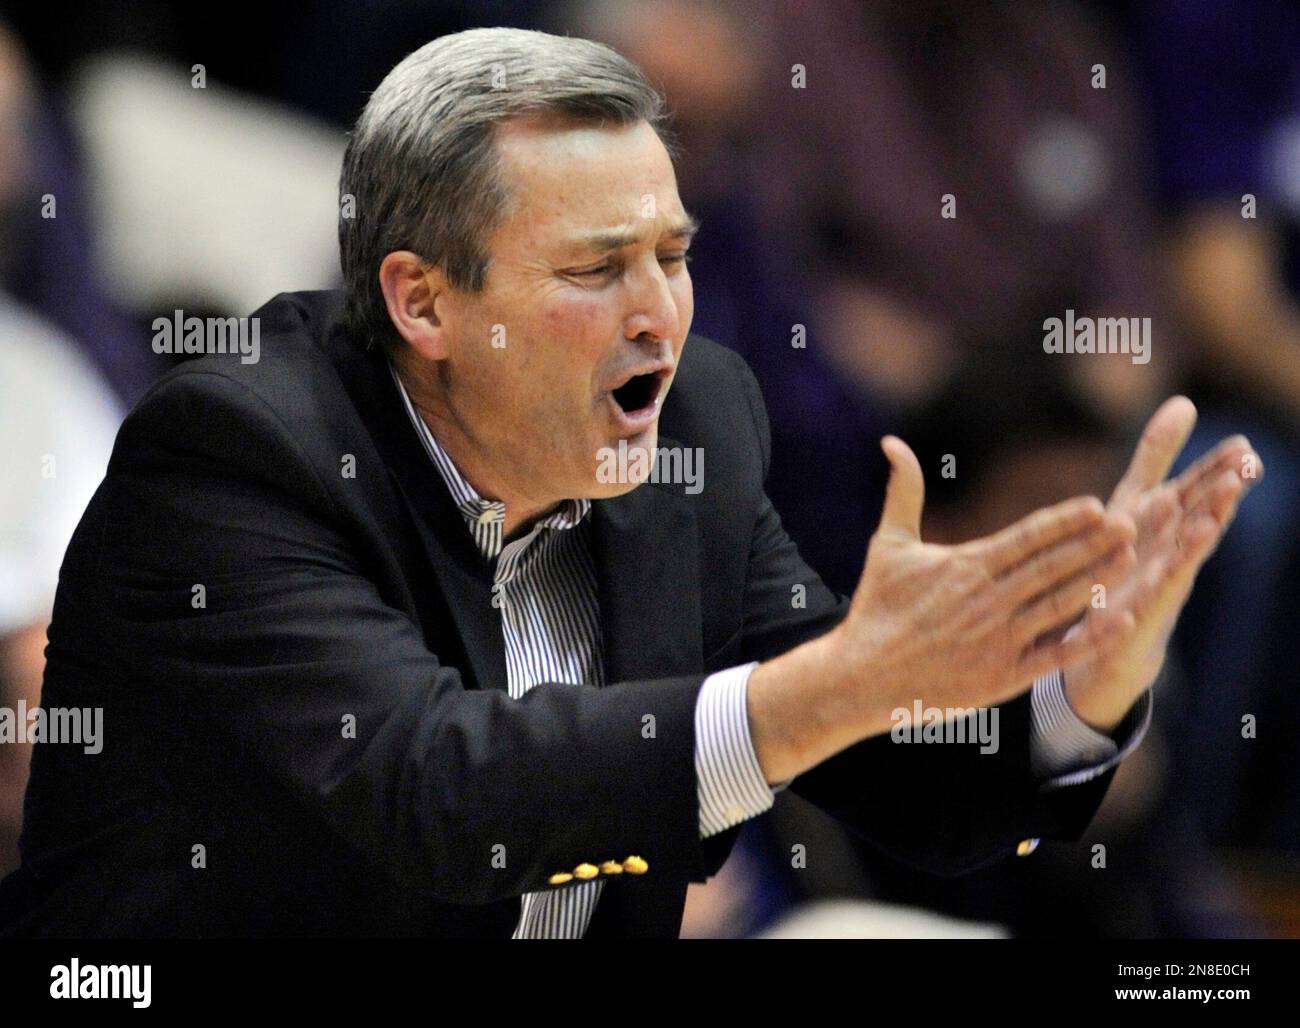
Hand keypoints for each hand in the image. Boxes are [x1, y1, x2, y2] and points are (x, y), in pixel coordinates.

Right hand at [832, 436, 1138, 731]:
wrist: (860, 677)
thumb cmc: (876, 609)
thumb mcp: (888, 545)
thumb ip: (903, 492)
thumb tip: (892, 442)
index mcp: (965, 566)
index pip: (1025, 538)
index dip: (1063, 522)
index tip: (1096, 506)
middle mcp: (986, 600)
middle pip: (1051, 566)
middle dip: (1095, 544)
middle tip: (1135, 523)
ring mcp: (997, 639)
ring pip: (1059, 605)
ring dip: (1097, 581)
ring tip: (1133, 560)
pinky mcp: (1001, 676)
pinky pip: (1055, 655)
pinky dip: (1089, 639)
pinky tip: (1119, 622)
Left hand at [1061, 397, 1262, 730]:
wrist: (1105, 642)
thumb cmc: (1126, 563)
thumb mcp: (1134, 504)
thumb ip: (1157, 458)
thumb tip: (1185, 401)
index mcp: (1166, 529)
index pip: (1197, 496)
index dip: (1218, 473)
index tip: (1242, 447)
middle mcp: (1166, 559)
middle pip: (1196, 526)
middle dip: (1217, 501)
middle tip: (1241, 473)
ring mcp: (1151, 595)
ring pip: (1175, 569)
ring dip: (1193, 546)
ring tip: (1211, 523)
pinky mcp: (1124, 627)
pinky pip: (1132, 616)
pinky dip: (1140, 606)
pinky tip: (1146, 595)